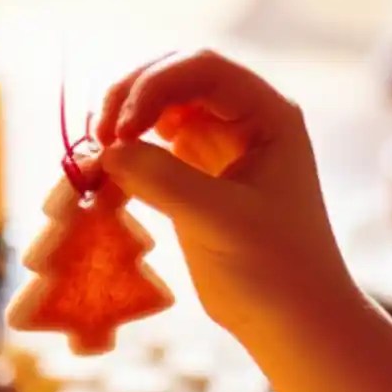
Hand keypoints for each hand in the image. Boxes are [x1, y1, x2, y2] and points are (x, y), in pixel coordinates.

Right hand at [97, 51, 391, 391]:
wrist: (293, 322)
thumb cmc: (274, 271)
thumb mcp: (219, 222)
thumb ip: (165, 180)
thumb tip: (109, 151)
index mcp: (268, 115)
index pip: (203, 69)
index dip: (155, 86)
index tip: (122, 130)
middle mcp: (244, 119)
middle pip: (176, 76)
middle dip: (132, 97)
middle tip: (101, 136)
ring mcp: (219, 146)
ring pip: (159, 108)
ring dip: (124, 122)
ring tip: (98, 155)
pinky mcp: (196, 176)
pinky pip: (152, 147)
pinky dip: (126, 155)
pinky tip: (107, 176)